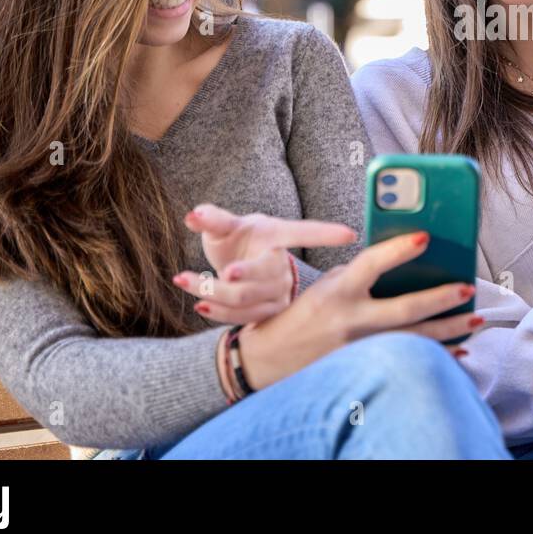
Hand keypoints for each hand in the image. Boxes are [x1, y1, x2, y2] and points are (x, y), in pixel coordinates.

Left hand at [172, 203, 356, 324]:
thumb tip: (193, 215)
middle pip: (265, 275)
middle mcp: (281, 265)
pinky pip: (243, 318)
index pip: (303, 232)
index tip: (350, 234)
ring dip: (212, 291)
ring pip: (246, 298)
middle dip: (245, 276)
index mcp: (277, 235)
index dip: (326, 234)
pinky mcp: (267, 313)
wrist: (239, 267)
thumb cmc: (236, 240)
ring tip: (182, 280)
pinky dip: (218, 312)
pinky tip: (199, 302)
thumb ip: (211, 219)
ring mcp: (277, 292)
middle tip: (223, 273)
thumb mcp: (223, 226)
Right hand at [237, 231, 484, 389]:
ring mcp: (359, 350)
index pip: (371, 264)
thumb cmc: (306, 313)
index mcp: (338, 291)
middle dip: (441, 299)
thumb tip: (408, 263)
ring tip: (477, 318)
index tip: (425, 237)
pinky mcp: (365, 369)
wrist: (270, 359)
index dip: (398, 250)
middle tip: (467, 288)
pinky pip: (409, 360)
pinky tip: (460, 350)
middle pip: (405, 310)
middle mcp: (350, 321)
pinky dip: (438, 355)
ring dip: (450, 330)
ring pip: (415, 340)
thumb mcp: (327, 285)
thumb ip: (361, 274)